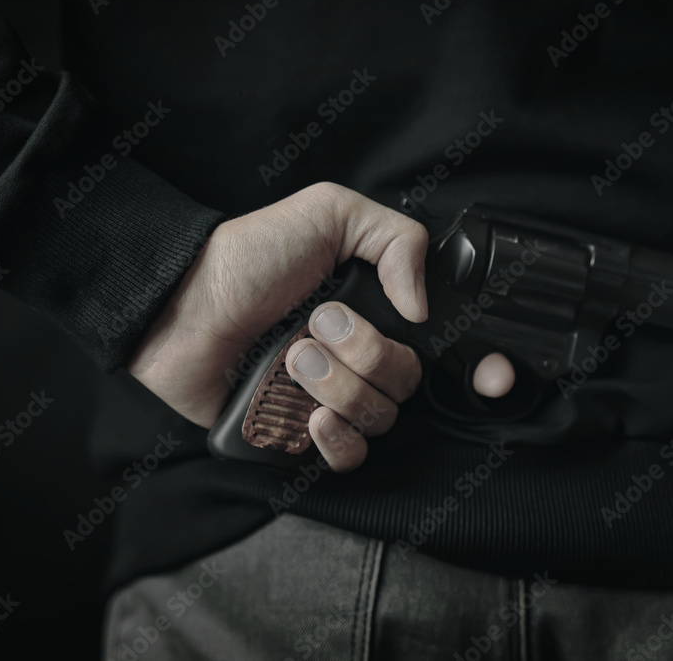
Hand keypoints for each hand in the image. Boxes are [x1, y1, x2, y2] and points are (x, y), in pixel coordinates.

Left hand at [127, 182, 513, 470]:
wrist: (179, 307)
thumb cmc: (246, 257)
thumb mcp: (327, 214)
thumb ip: (395, 238)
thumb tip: (422, 306)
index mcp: (376, 312)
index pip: (447, 348)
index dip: (485, 369)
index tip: (493, 375)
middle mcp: (361, 359)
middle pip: (409, 384)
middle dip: (366, 354)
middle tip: (317, 325)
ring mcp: (331, 401)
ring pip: (379, 419)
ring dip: (338, 387)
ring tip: (293, 356)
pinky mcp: (298, 437)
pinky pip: (347, 458)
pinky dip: (335, 440)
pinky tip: (310, 415)